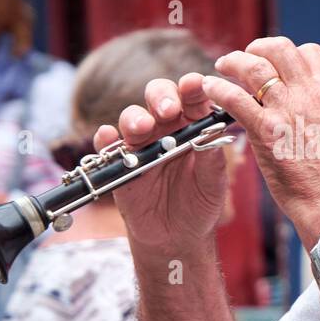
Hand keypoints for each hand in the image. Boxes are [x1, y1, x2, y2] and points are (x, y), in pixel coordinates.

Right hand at [93, 71, 230, 259]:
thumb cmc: (200, 203)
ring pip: (132, 117)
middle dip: (162, 96)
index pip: (191, 97)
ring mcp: (141, 144)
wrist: (176, 236)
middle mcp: (165, 128)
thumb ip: (212, 156)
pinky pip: (108, 145)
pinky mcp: (120, 163)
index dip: (192, 87)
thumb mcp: (213, 182)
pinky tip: (108, 136)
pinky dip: (106, 138)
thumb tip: (214, 131)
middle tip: (169, 109)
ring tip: (143, 128)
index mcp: (192, 125)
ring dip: (135, 118)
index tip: (196, 84)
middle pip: (158, 97)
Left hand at [201, 38, 319, 247]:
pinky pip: (234, 98)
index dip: (289, 53)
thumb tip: (311, 101)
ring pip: (253, 66)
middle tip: (246, 57)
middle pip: (280, 49)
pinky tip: (210, 88)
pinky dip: (218, 89)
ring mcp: (286, 110)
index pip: (309, 52)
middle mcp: (310, 94)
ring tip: (222, 66)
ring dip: (233, 62)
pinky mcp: (265, 131)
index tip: (276, 63)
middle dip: (258, 48)